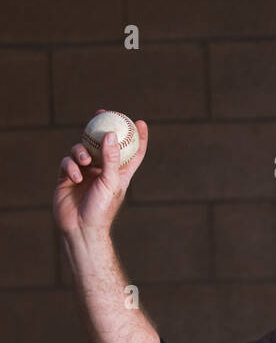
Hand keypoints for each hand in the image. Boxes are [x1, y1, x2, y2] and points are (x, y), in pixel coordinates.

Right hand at [52, 110, 147, 239]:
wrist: (80, 229)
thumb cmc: (101, 210)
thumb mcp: (110, 182)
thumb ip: (111, 158)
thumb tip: (111, 134)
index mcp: (118, 174)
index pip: (132, 153)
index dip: (138, 138)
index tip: (141, 122)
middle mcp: (102, 171)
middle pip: (103, 144)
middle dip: (102, 128)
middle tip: (101, 113)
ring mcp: (84, 173)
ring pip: (82, 149)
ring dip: (81, 151)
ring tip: (85, 161)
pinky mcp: (67, 177)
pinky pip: (68, 162)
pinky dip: (71, 166)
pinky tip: (74, 178)